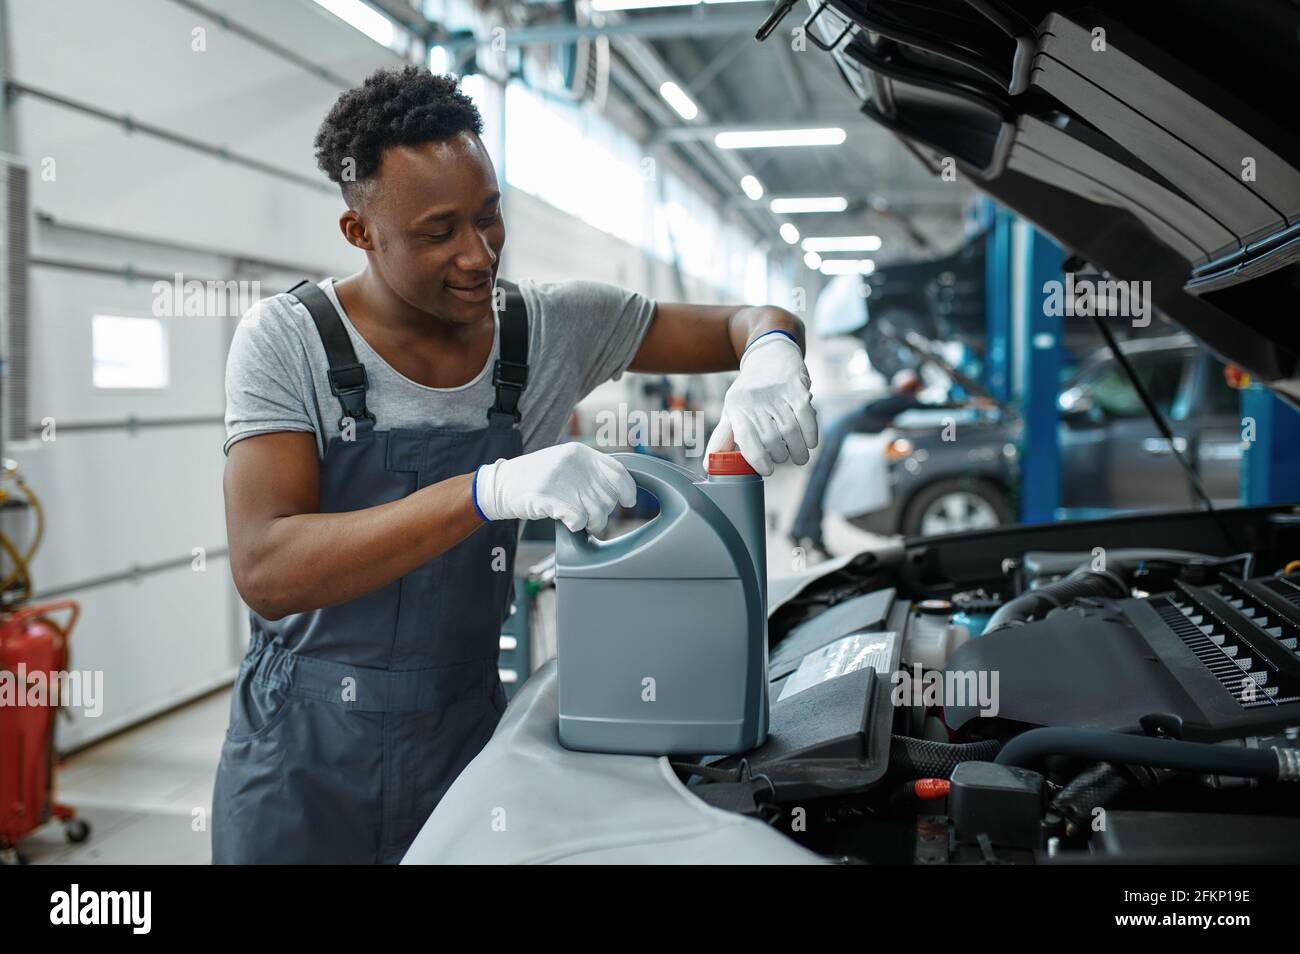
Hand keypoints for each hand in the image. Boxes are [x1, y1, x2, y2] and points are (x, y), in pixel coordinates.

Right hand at [474, 443, 636, 533]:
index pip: (618, 472)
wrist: (500, 485)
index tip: (629, 501)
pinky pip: (579, 520)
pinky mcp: (549, 498)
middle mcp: (573, 463)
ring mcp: (560, 479)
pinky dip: (576, 526)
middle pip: (608, 497)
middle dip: (603, 513)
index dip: (627, 490)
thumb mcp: (564, 463)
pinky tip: (566, 521)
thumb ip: (589, 471)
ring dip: (591, 523)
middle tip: (589, 517)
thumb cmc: (535, 478)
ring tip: (578, 520)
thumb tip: (620, 489)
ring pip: (597, 512)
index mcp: (579, 452)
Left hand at [706, 332, 817, 475]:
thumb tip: (707, 467)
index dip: (757, 459)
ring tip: (798, 456)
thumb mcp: (732, 410)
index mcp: (736, 407)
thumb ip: (723, 439)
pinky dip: (810, 435)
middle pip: (770, 438)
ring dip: (798, 451)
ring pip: (790, 431)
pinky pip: (806, 417)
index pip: (745, 438)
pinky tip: (809, 442)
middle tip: (783, 458)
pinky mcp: (797, 387)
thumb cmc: (749, 391)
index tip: (767, 470)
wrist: (769, 353)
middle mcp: (754, 399)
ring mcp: (777, 392)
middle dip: (780, 456)